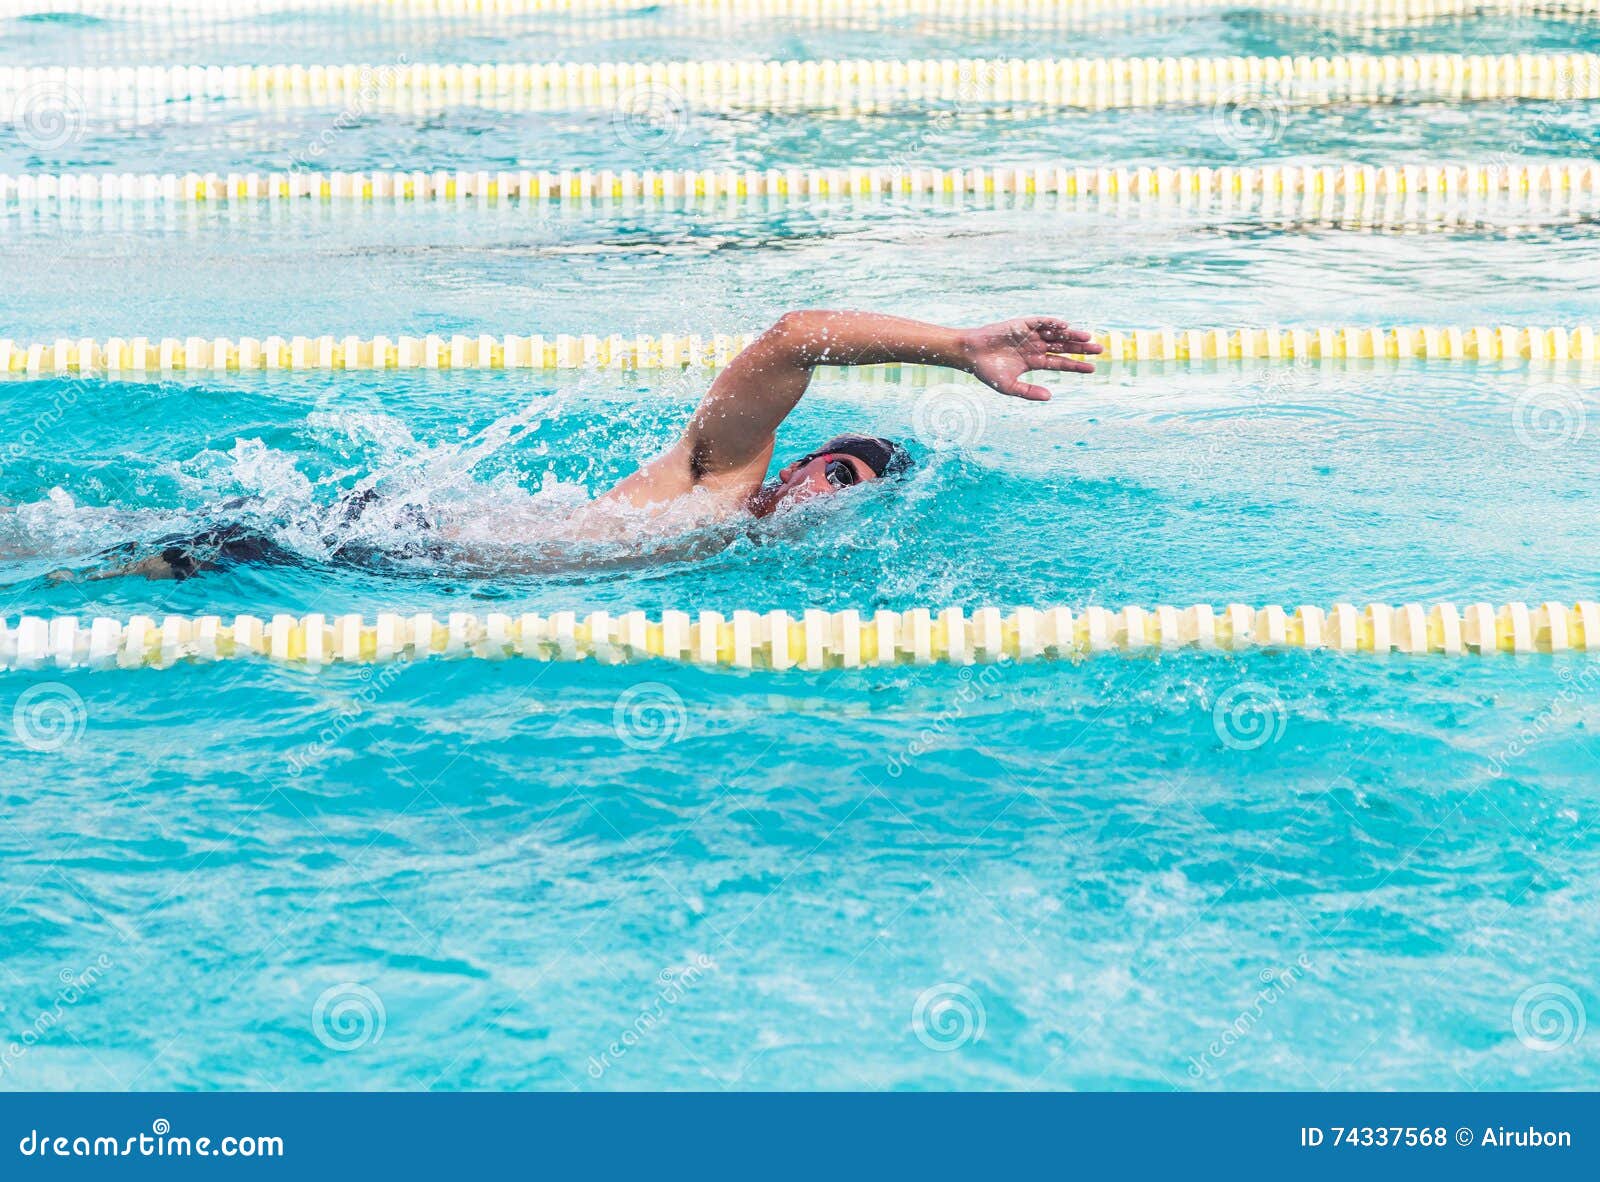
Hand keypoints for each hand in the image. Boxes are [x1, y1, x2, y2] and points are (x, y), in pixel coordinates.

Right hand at [959, 316, 1102, 400]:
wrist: (970, 354)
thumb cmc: (987, 371)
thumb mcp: (1009, 387)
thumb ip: (1028, 392)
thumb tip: (1050, 396)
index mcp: (1034, 362)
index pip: (1060, 363)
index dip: (1076, 365)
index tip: (1092, 369)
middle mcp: (1036, 347)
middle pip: (1064, 347)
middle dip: (1081, 348)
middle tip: (1100, 349)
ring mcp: (1030, 335)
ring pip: (1056, 334)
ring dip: (1071, 335)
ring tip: (1088, 337)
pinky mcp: (1021, 324)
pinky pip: (1040, 322)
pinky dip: (1052, 323)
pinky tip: (1065, 326)